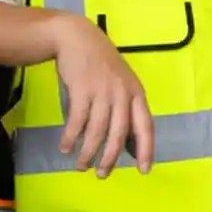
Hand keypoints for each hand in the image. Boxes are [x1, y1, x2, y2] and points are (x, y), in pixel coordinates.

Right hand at [49, 14, 154, 177]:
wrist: (76, 37)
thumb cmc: (100, 63)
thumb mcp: (121, 83)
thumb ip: (126, 109)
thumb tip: (127, 145)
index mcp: (136, 92)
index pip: (145, 125)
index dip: (145, 149)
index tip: (143, 170)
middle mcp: (122, 93)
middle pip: (119, 133)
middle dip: (110, 158)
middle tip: (102, 174)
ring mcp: (102, 90)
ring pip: (97, 130)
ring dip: (88, 151)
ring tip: (81, 166)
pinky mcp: (81, 88)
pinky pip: (77, 120)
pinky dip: (71, 137)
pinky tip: (66, 147)